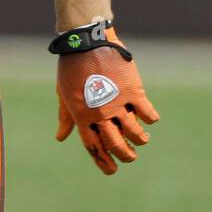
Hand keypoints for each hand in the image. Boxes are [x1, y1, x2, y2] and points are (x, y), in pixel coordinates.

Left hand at [55, 27, 158, 174]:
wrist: (86, 41)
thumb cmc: (72, 67)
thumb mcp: (64, 94)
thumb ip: (66, 117)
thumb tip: (61, 138)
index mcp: (82, 117)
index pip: (94, 147)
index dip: (103, 161)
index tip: (112, 170)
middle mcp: (100, 114)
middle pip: (115, 144)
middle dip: (125, 156)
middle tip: (131, 158)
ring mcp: (117, 103)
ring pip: (134, 133)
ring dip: (140, 140)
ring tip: (142, 140)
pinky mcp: (133, 91)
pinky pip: (147, 113)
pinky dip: (150, 119)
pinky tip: (150, 119)